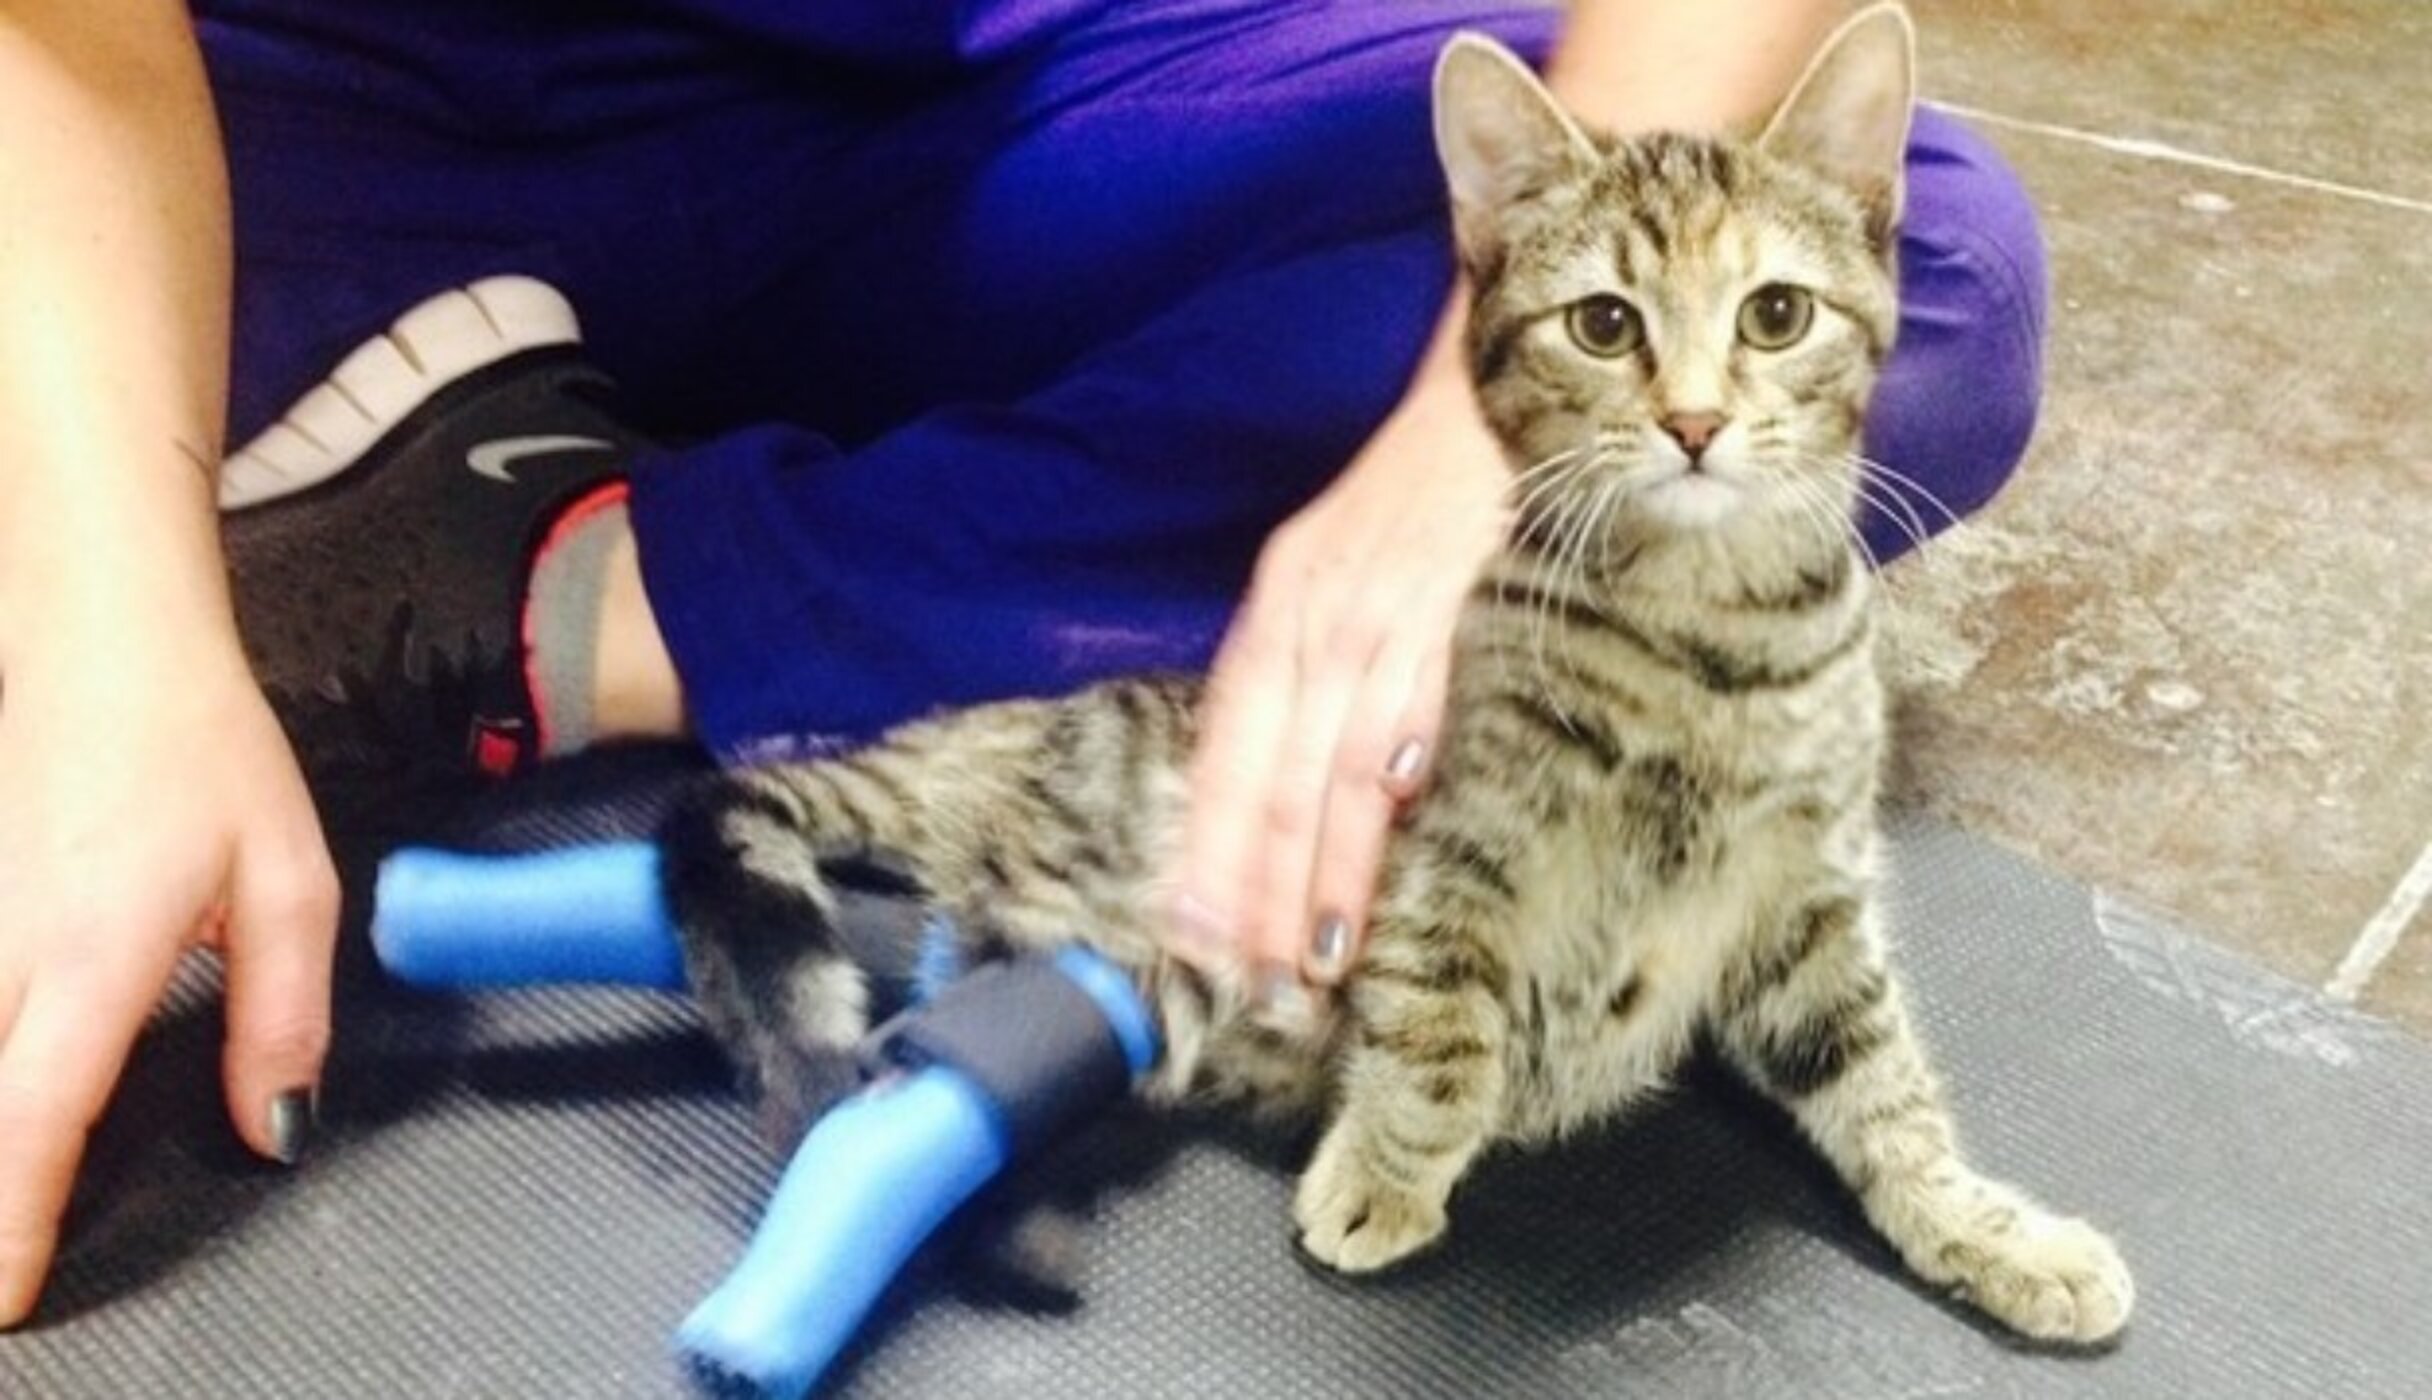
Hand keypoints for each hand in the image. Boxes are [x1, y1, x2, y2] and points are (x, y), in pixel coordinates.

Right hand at [0, 631, 335, 1325]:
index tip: (11, 1292)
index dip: (15, 1219)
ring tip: (10, 1206)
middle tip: (4, 1278)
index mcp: (94, 955)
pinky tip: (8, 1100)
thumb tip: (275, 1123)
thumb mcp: (289, 881)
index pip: (36, 1117)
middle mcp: (4, 955)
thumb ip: (282, 1018)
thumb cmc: (198, 749)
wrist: (109, 651)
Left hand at [1175, 354, 1507, 993]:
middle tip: (1247, 978)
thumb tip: (1323, 781)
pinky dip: (1397, 753)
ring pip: (1331, 755)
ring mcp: (1370, 597)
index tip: (1194, 935)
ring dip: (1324, 861)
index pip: (1226, 753)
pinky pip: (1410, 685)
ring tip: (1316, 951)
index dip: (1210, 849)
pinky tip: (1393, 816)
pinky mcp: (1440, 581)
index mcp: (1279, 609)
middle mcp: (1307, 609)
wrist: (1495, 375)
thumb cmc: (1431, 490)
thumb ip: (1330, 668)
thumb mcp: (1351, 572)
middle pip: (1266, 771)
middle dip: (1254, 885)